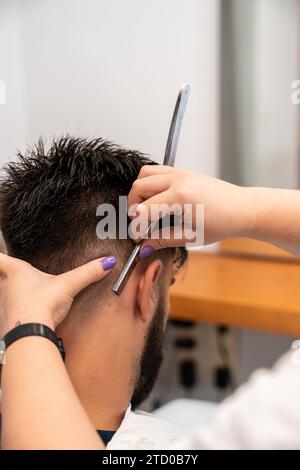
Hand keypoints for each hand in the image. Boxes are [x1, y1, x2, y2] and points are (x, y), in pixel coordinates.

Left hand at [0, 254, 115, 336]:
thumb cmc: (41, 306)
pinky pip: (6, 314)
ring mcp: (2, 304)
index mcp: (16, 272)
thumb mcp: (68, 286)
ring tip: (24, 301)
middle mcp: (4, 286)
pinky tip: (23, 319)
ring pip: (3, 296)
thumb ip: (88, 273)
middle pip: (1, 277)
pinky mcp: (4, 321)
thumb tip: (107, 262)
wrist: (29, 334)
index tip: (1, 254)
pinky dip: (13, 315)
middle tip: (19, 279)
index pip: (0, 258)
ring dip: (10, 297)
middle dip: (8, 277)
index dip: (1, 256)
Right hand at [128, 165, 247, 250]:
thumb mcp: (191, 236)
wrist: (242, 208)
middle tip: (139, 224)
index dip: (137, 227)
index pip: (144, 211)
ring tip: (145, 209)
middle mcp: (178, 180)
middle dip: (132, 207)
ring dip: (139, 191)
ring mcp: (180, 172)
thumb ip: (163, 239)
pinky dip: (150, 183)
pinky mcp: (183, 171)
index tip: (138, 238)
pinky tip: (157, 199)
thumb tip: (144, 246)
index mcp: (180, 198)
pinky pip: (157, 171)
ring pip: (145, 174)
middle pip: (139, 187)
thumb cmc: (222, 223)